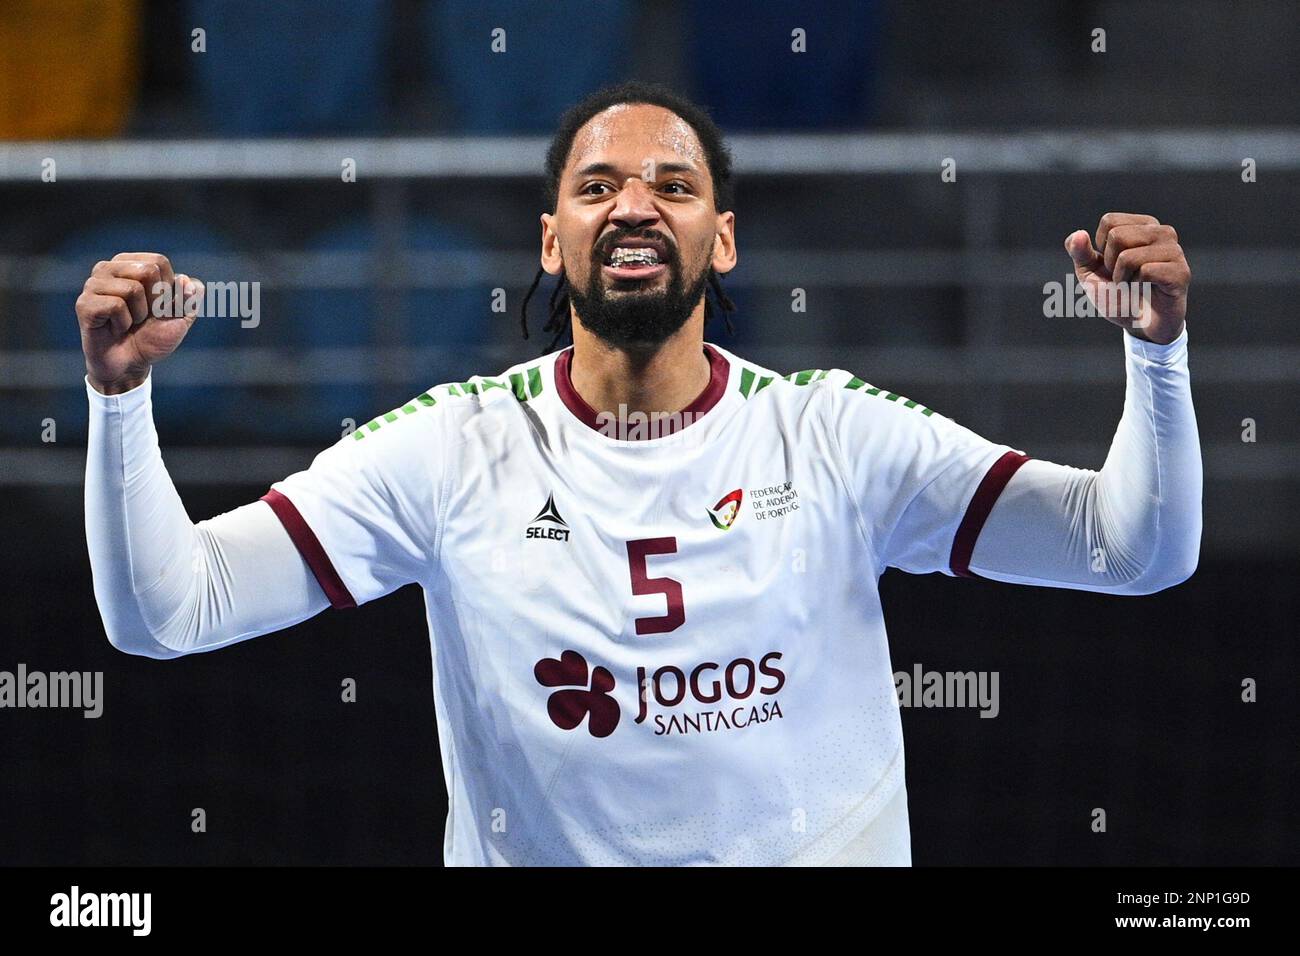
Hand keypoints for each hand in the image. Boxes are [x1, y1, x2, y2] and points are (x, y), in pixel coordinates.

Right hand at [76, 253, 203, 393]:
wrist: (130, 365)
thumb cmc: (153, 337)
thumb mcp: (180, 318)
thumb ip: (190, 297)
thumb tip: (186, 280)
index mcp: (130, 264)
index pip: (159, 262)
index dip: (168, 289)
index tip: (159, 307)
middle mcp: (108, 268)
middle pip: (147, 271)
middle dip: (156, 302)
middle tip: (143, 317)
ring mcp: (93, 284)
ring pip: (132, 289)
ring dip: (139, 314)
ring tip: (128, 323)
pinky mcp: (84, 303)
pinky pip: (115, 305)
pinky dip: (123, 323)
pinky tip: (115, 329)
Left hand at [1064, 213, 1189, 344]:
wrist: (1140, 325)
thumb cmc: (1117, 296)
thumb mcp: (1090, 275)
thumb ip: (1080, 253)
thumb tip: (1077, 234)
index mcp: (1143, 226)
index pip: (1109, 221)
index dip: (1101, 248)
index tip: (1112, 264)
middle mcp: (1162, 232)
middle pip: (1117, 236)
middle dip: (1111, 265)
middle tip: (1125, 278)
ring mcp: (1174, 251)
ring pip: (1128, 256)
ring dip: (1123, 278)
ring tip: (1135, 285)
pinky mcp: (1181, 272)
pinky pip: (1146, 272)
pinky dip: (1137, 287)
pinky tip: (1148, 291)